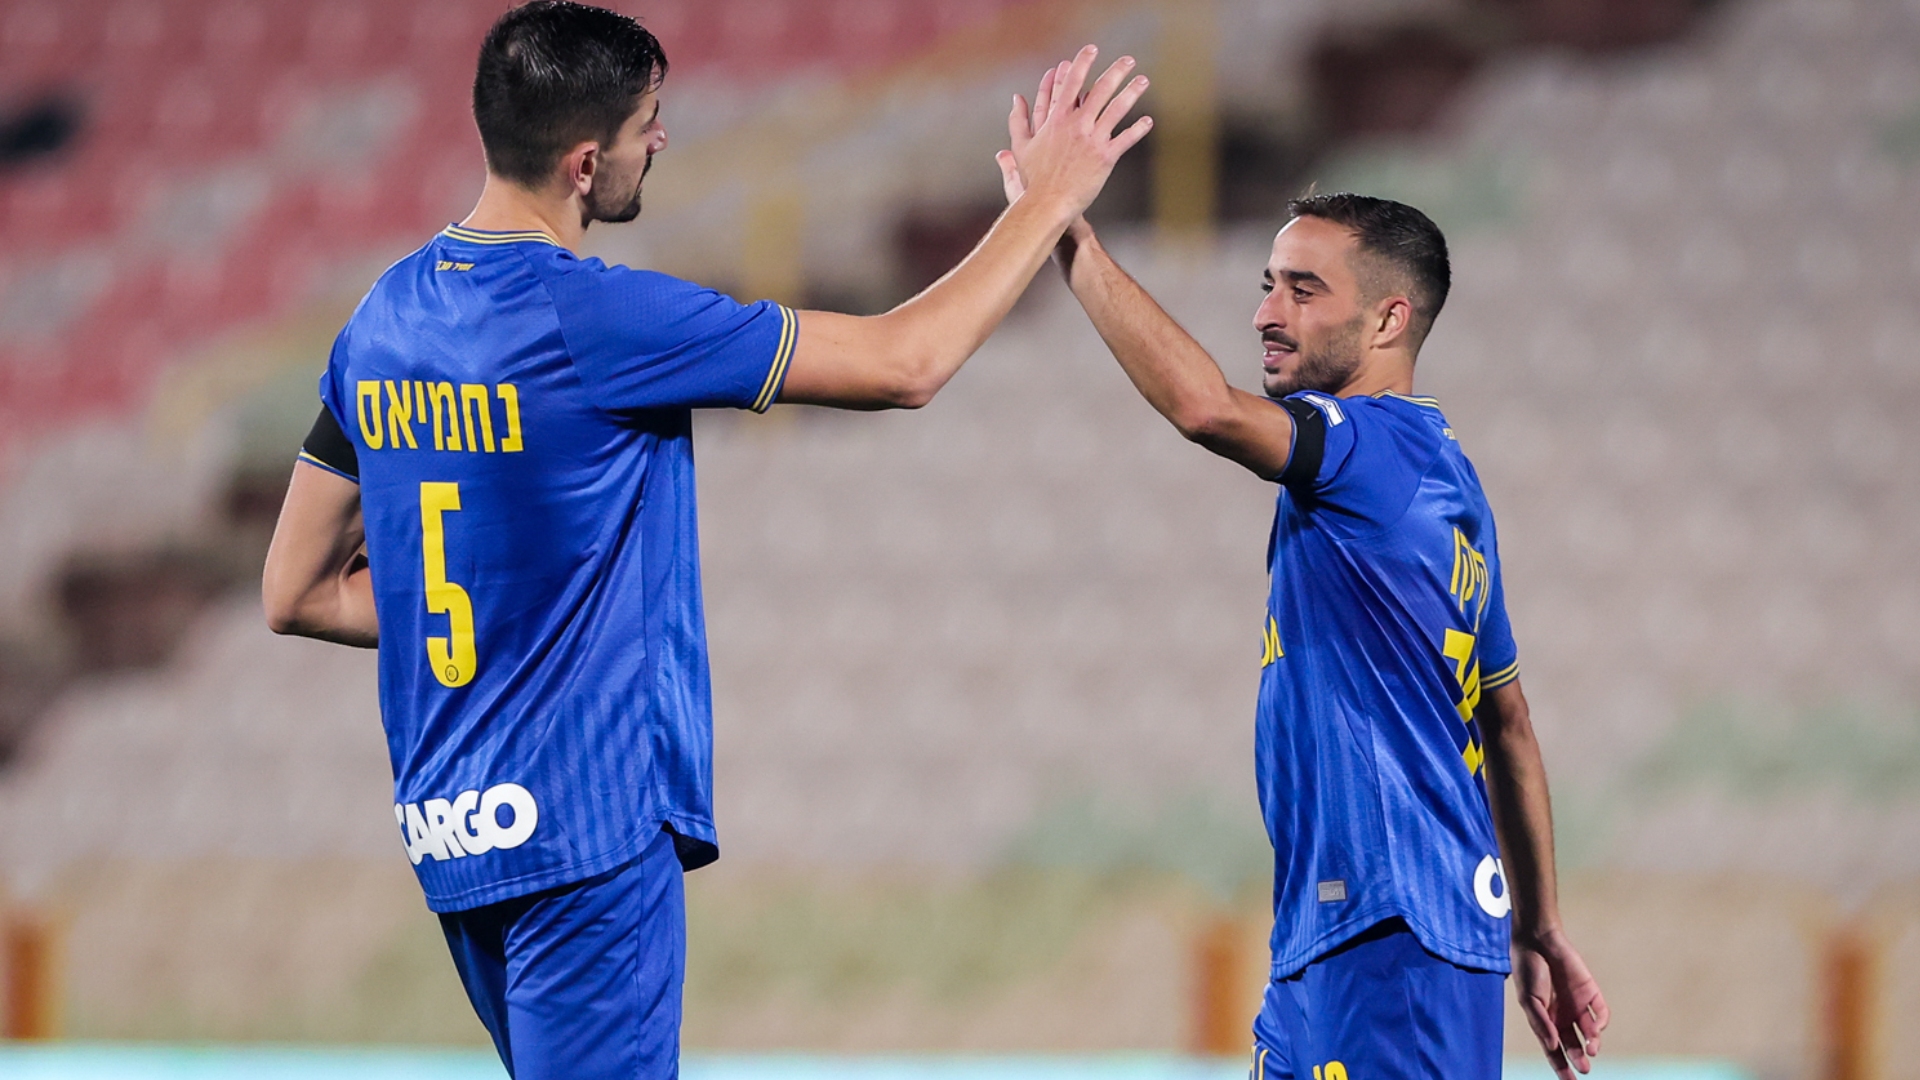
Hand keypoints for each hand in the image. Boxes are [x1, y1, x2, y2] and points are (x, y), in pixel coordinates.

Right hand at [992, 46, 1149, 222]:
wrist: (1048, 203)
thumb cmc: (1033, 179)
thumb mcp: (1021, 146)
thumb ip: (1018, 120)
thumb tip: (1016, 99)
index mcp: (1057, 119)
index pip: (1071, 83)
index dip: (1081, 63)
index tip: (1091, 50)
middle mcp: (1077, 124)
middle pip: (1100, 89)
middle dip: (1116, 71)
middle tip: (1128, 60)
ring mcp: (1093, 139)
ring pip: (1117, 108)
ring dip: (1132, 92)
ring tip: (1142, 81)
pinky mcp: (1106, 157)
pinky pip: (1127, 138)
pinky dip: (1139, 129)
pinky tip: (1148, 121)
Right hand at [1514, 927, 1609, 1078]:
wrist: (1538, 941)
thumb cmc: (1528, 970)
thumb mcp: (1528, 999)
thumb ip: (1540, 1023)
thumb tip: (1552, 1046)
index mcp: (1545, 1020)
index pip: (1554, 1049)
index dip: (1560, 1066)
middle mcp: (1563, 1015)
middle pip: (1573, 1044)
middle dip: (1578, 1058)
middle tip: (1584, 1069)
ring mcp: (1577, 1004)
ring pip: (1589, 1032)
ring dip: (1591, 1043)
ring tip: (1591, 1050)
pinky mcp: (1591, 992)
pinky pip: (1600, 1012)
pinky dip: (1601, 1023)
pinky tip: (1597, 1029)